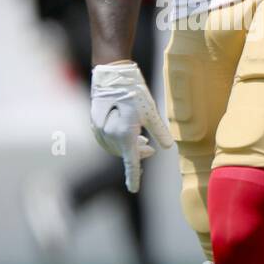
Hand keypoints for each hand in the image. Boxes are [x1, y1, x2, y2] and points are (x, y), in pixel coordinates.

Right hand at [90, 60, 173, 192]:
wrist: (113, 73)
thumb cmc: (133, 91)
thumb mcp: (150, 111)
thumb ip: (159, 131)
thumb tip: (168, 147)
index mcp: (125, 134)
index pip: (131, 162)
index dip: (133, 177)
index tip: (134, 190)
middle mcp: (110, 134)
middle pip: (124, 153)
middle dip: (137, 153)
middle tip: (150, 147)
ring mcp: (99, 129)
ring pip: (114, 147)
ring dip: (127, 147)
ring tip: (140, 138)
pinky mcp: (94, 122)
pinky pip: (106, 140)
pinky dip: (117, 141)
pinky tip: (126, 132)